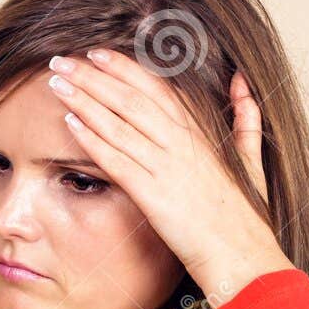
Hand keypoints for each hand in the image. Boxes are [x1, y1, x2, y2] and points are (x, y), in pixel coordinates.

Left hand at [45, 48, 293, 307]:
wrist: (243, 255)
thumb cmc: (245, 216)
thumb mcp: (252, 159)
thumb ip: (246, 119)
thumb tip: (243, 82)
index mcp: (200, 133)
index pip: (157, 89)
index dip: (125, 68)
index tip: (97, 53)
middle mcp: (181, 143)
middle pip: (130, 98)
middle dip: (94, 76)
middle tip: (62, 59)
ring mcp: (167, 167)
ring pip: (119, 123)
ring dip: (84, 99)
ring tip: (57, 82)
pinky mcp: (154, 194)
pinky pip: (117, 160)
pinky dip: (92, 139)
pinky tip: (69, 122)